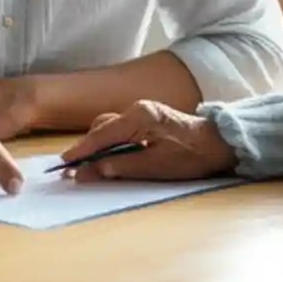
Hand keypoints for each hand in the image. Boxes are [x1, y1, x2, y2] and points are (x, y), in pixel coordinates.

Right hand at [58, 100, 236, 181]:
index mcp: (140, 116)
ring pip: (109, 128)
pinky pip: (119, 130)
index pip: (102, 134)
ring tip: (88, 168)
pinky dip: (110, 144)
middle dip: (87, 149)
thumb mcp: (156, 167)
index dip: (82, 150)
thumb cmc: (192, 155)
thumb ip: (121, 167)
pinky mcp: (145, 119)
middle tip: (74, 171)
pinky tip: (108, 159)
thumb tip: (91, 172)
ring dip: (98, 147)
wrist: (218, 143)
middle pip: (102, 128)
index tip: (64, 163)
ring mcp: (141, 112)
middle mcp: (137, 109)